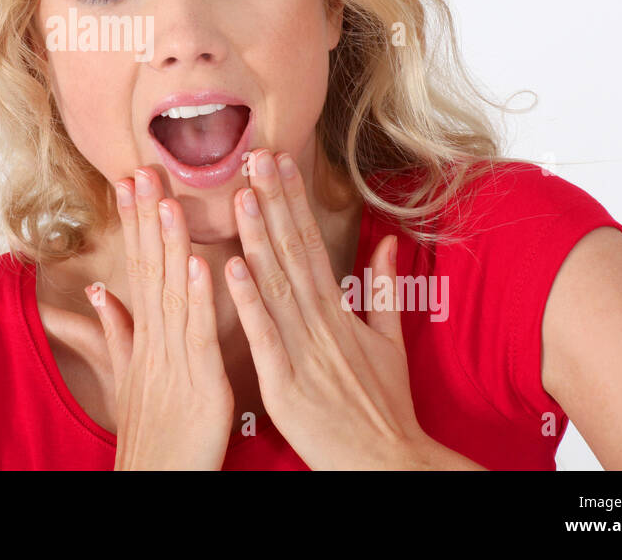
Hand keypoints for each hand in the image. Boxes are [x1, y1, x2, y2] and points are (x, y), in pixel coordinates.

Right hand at [88, 168, 234, 469]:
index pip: (139, 267)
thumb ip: (116, 333)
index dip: (135, 222)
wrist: (156, 484)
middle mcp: (156, 342)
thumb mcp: (130, 378)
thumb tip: (100, 294)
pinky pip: (198, 336)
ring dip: (170, 244)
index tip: (131, 179)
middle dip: (146, 217)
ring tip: (168, 199)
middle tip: (143, 168)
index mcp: (146, 337)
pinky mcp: (200, 385)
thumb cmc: (152, 437)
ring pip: (172, 292)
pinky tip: (200, 263)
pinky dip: (198, 299)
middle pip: (149, 268)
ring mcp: (174, 361)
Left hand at [223, 148, 440, 469]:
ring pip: (276, 286)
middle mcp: (320, 324)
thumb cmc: (385, 411)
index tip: (276, 162)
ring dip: (257, 238)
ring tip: (239, 195)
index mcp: (337, 312)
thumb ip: (382, 294)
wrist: (390, 464)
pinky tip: (230, 269)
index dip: (291, 201)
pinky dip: (249, 303)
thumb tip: (385, 245)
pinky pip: (264, 338)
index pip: (311, 244)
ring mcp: (303, 353)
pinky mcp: (286, 386)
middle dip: (272, 203)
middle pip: (292, 253)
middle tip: (253, 156)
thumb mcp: (391, 346)